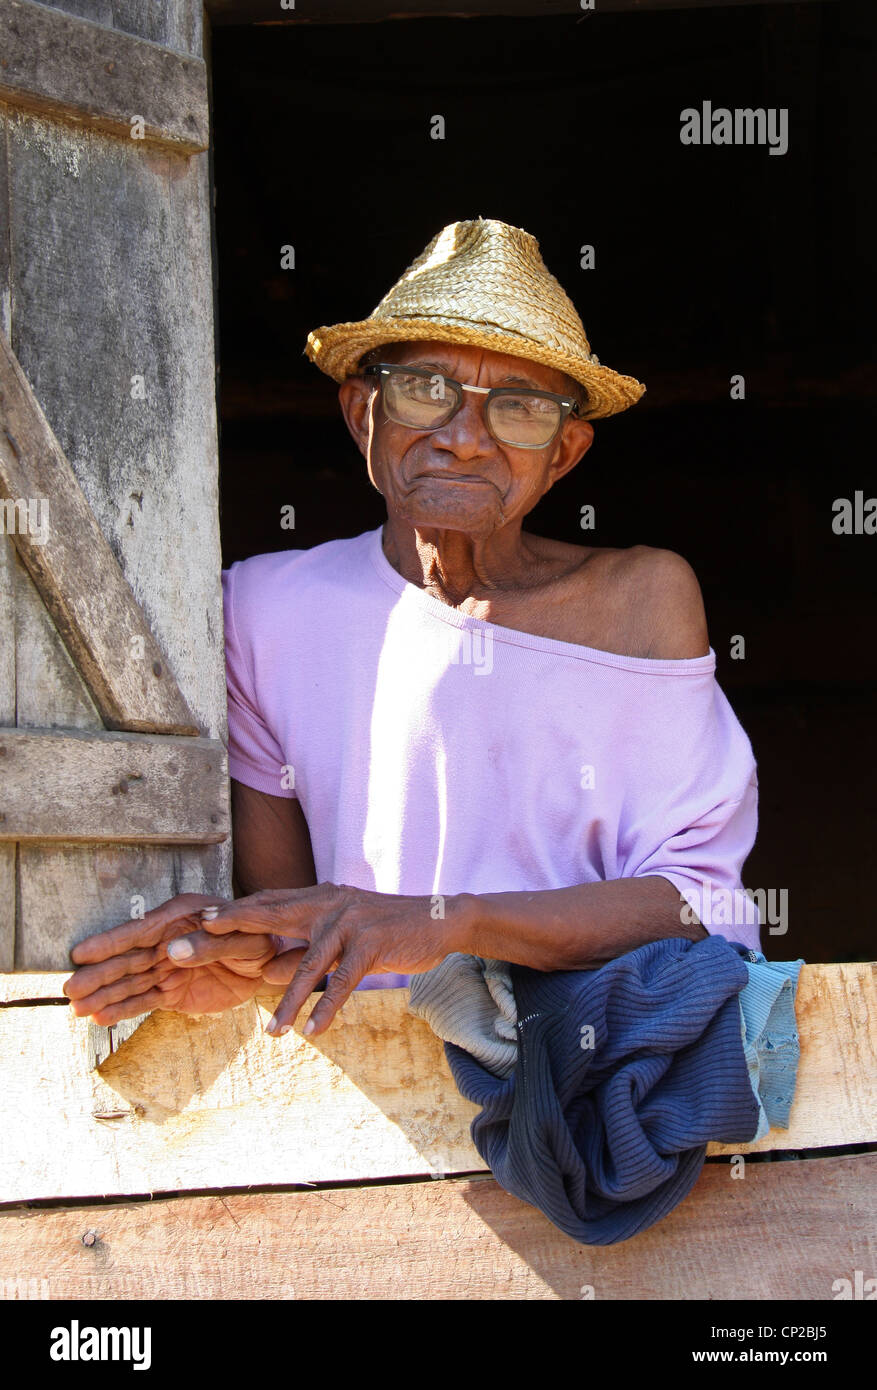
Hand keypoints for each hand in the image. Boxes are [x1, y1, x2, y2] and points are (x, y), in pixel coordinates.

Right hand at [63, 893, 277, 1023]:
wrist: (272, 962)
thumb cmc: (260, 938)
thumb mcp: (244, 938)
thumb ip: (211, 944)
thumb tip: (173, 951)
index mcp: (179, 919)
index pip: (139, 931)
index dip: (109, 943)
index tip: (81, 953)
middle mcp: (167, 942)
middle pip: (126, 961)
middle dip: (98, 976)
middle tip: (70, 990)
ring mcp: (167, 969)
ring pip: (130, 984)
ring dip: (104, 996)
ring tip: (76, 1009)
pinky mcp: (173, 993)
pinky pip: (144, 1001)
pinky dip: (123, 1010)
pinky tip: (100, 1017)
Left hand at [200, 883, 462, 1036]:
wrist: (438, 919)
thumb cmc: (386, 927)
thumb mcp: (341, 933)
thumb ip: (304, 947)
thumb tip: (265, 971)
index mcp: (318, 898)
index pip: (266, 903)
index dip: (232, 912)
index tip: (196, 919)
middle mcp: (327, 904)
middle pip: (269, 918)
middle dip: (227, 932)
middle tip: (187, 943)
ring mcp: (349, 922)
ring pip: (307, 966)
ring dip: (287, 1002)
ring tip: (271, 1032)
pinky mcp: (370, 943)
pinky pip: (342, 982)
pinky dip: (326, 1008)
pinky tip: (313, 1030)